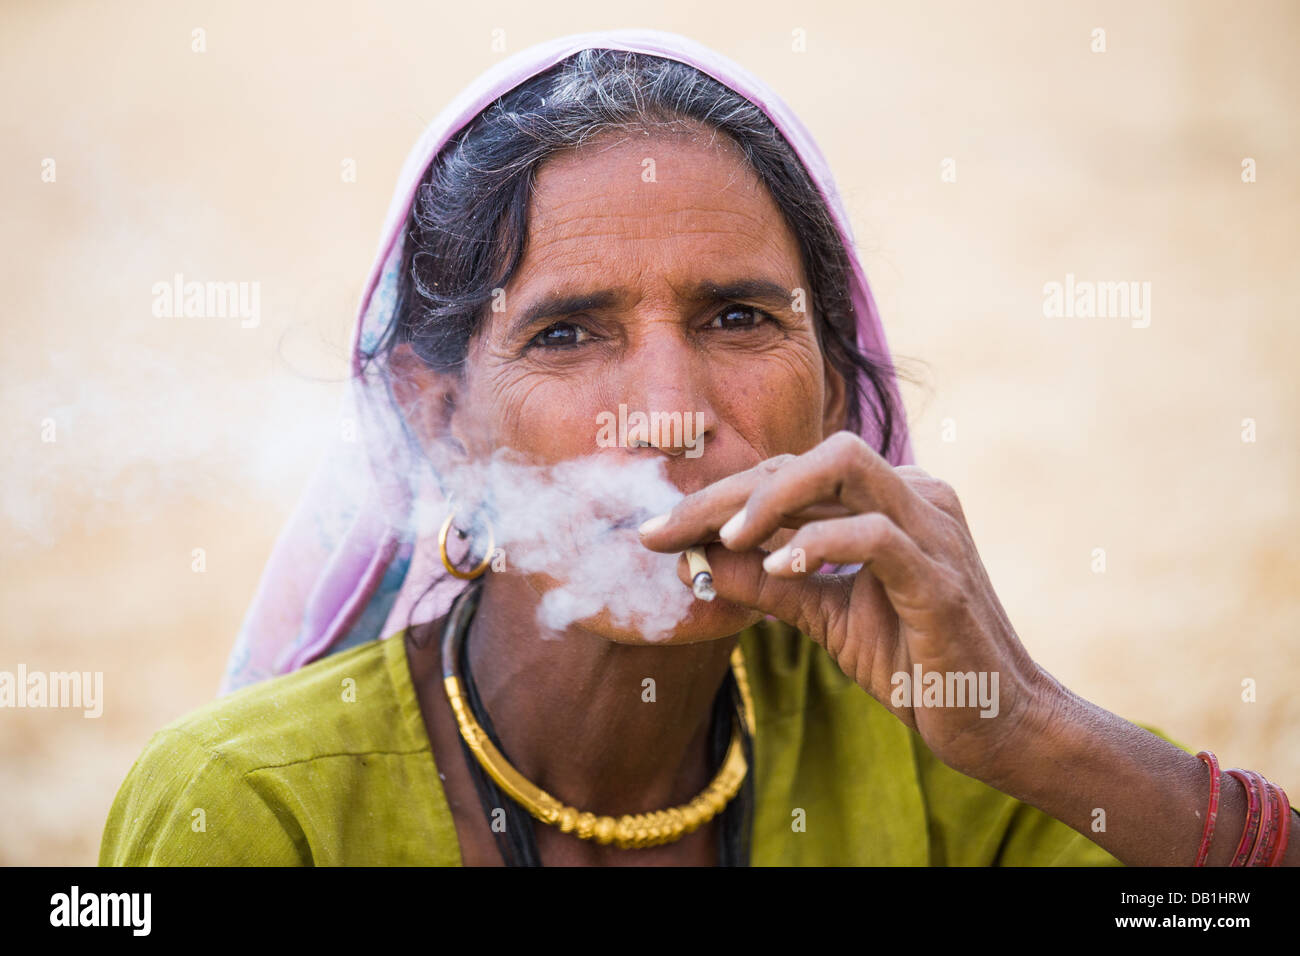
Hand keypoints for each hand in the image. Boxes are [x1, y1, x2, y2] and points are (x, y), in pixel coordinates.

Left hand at [638, 430, 1056, 786]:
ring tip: (721, 538)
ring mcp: (933, 530)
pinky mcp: (941, 578)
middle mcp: (914, 496)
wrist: (997, 722)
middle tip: (664, 531)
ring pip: (845, 467)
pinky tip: (779, 566)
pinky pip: (877, 535)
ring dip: (771, 498)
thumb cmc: (916, 662)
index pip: (791, 473)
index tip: (657, 531)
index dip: (719, 496)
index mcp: (890, 498)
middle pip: (807, 458)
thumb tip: (694, 563)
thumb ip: (767, 585)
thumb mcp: (825, 618)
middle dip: (726, 491)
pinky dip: (820, 543)